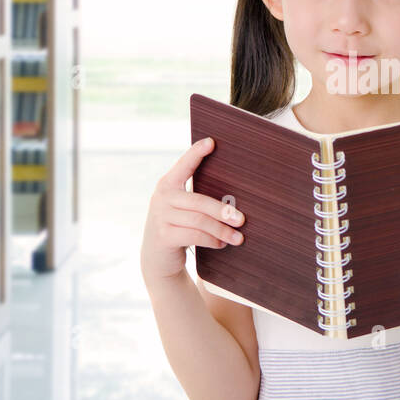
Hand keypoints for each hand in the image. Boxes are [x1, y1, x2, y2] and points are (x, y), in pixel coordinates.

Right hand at [140, 137, 244, 285]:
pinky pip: (195, 236)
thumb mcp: (182, 208)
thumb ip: (198, 199)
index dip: (196, 153)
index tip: (211, 142)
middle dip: (223, 211)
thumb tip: (234, 201)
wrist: (157, 258)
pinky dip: (212, 240)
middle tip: (242, 219)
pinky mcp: (164, 236)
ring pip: (199, 221)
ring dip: (222, 230)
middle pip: (199, 201)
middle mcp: (162, 197)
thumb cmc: (178, 227)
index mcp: (168, 184)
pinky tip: (222, 244)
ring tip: (238, 237)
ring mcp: (160, 216)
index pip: (184, 165)